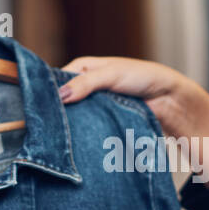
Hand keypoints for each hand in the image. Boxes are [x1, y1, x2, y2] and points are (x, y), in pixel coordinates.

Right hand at [58, 56, 208, 186]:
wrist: (169, 100)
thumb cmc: (143, 77)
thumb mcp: (111, 74)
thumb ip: (86, 83)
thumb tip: (60, 95)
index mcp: (82, 68)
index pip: (56, 80)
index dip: (49, 93)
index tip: (40, 108)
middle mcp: (84, 86)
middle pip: (62, 101)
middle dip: (58, 112)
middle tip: (48, 127)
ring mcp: (93, 105)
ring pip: (73, 117)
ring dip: (71, 125)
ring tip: (61, 137)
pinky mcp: (102, 121)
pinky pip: (87, 128)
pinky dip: (83, 133)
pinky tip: (78, 141)